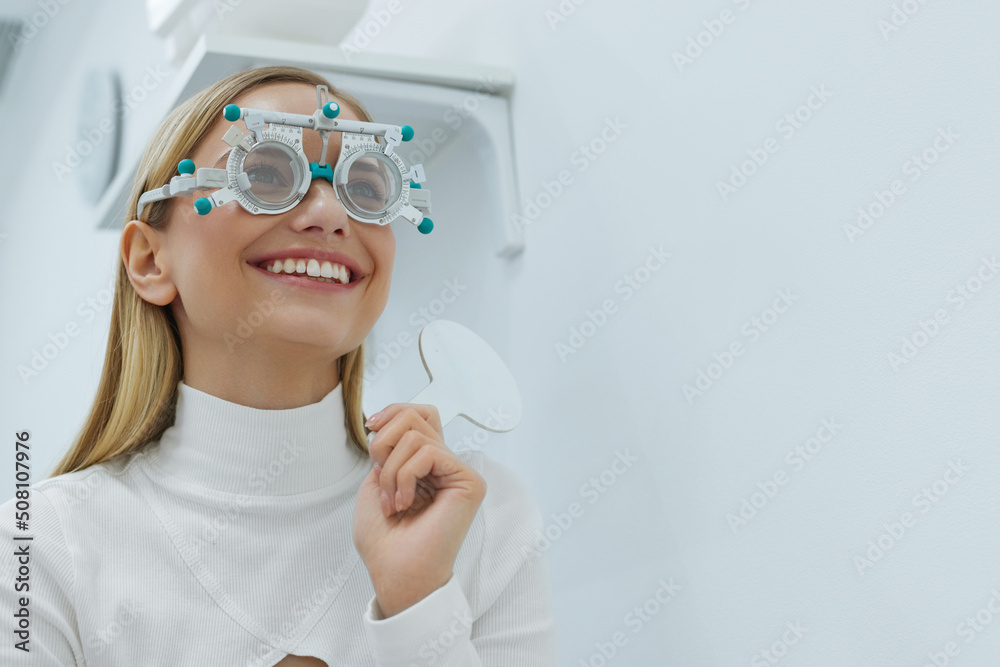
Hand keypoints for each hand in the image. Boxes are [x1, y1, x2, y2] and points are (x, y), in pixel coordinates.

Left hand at [352, 403, 486, 617]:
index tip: (370, 427)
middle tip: (380, 479)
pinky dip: (404, 476)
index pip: (420, 413)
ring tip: (392, 502)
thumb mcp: (376, 480)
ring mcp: (460, 473)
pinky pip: (427, 453)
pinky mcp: (468, 482)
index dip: (394, 410)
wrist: (394, 572)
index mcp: (427, 464)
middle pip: (416, 416)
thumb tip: (392, 419)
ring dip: (390, 469)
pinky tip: (404, 503)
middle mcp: (447, 465)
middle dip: (384, 443)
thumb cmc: (384, 539)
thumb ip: (389, 446)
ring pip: (416, 435)